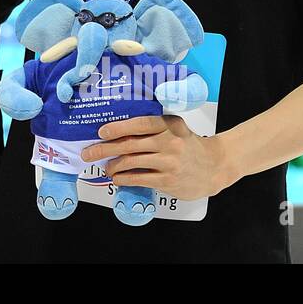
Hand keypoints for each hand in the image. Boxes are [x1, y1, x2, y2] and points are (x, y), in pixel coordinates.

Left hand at [82, 115, 234, 199]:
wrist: (214, 166)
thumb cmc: (189, 146)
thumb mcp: (175, 129)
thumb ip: (152, 127)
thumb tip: (117, 129)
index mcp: (169, 124)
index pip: (140, 123)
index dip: (118, 127)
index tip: (101, 131)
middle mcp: (170, 141)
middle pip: (130, 144)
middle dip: (104, 148)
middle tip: (88, 153)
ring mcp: (169, 162)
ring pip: (131, 162)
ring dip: (113, 165)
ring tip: (105, 167)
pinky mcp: (168, 180)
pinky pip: (139, 178)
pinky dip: (123, 179)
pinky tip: (117, 179)